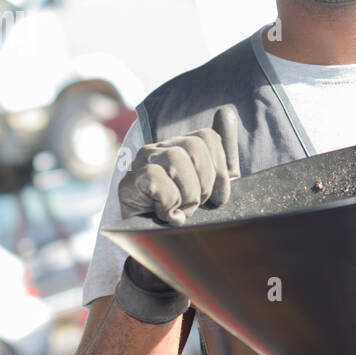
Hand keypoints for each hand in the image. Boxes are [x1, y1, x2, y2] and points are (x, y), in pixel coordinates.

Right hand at [118, 106, 240, 224]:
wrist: (154, 244)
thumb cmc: (183, 213)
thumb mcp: (211, 184)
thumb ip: (222, 153)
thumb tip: (227, 110)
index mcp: (180, 147)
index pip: (208, 137)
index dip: (221, 169)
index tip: (219, 197)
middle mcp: (159, 148)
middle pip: (195, 147)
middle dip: (205, 183)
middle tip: (197, 205)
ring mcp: (141, 162)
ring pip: (176, 160)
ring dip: (188, 195)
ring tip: (181, 210)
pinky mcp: (128, 182)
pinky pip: (157, 180)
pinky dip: (169, 202)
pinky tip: (166, 215)